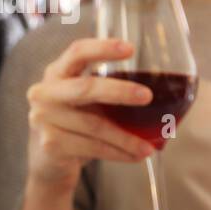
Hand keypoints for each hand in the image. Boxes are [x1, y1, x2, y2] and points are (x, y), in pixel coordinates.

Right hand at [25, 37, 155, 189]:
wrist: (49, 161)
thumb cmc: (76, 124)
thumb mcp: (87, 102)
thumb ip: (109, 92)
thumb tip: (166, 97)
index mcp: (58, 73)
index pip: (77, 52)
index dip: (103, 48)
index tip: (130, 49)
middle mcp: (45, 92)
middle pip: (86, 88)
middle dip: (119, 92)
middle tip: (147, 96)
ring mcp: (44, 119)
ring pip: (95, 125)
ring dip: (126, 138)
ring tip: (150, 147)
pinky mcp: (51, 144)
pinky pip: (93, 148)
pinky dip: (119, 153)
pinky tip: (136, 156)